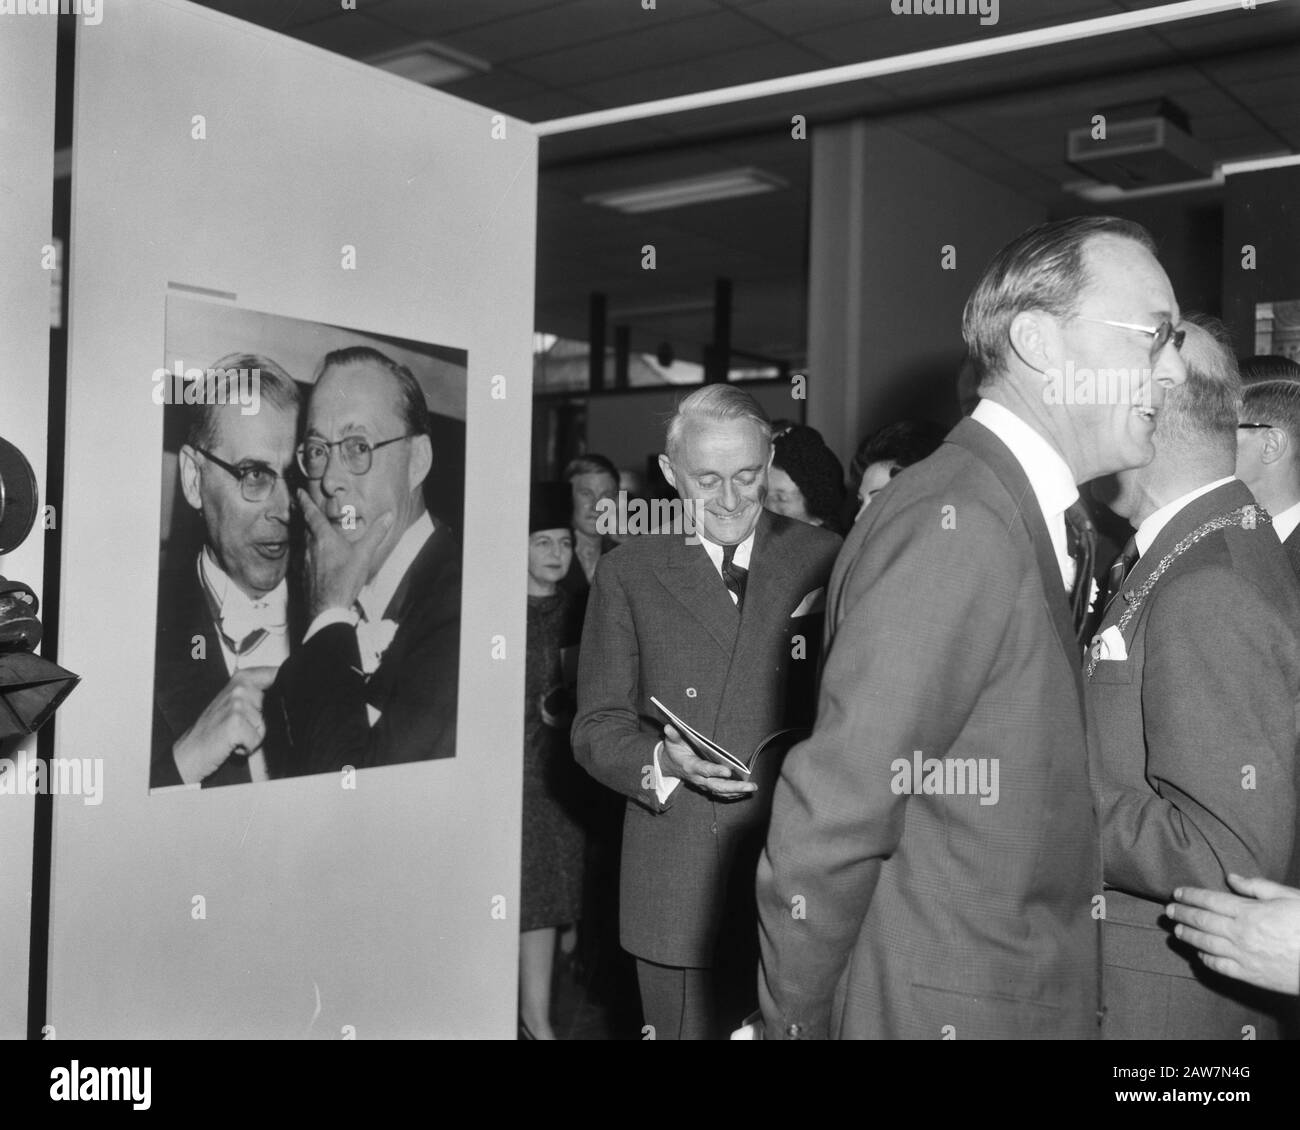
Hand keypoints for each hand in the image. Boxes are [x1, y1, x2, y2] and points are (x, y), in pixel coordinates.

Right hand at [172, 667, 278, 784]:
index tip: (285, 689)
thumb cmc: (214, 729)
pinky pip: (257, 740)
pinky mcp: (235, 722)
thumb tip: (288, 690)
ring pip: (266, 725)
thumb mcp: (236, 703)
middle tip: (240, 726)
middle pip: (275, 706)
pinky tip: (232, 743)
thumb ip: (258, 692)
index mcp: (242, 678)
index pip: (276, 674)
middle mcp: (239, 688)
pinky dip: (247, 747)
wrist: (190, 751)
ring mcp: (237, 704)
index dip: (284, 686)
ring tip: (235, 734)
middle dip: (262, 721)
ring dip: (254, 735)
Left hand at [297, 489, 393, 616]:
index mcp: (324, 538)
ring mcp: (305, 562)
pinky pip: (304, 558)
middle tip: (301, 507)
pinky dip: (308, 552)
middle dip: (303, 516)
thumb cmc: (345, 578)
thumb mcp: (364, 554)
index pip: (312, 515)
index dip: (305, 502)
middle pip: (305, 527)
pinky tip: (315, 558)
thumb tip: (389, 515)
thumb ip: (376, 534)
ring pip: (304, 542)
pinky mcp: (304, 574)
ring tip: (311, 531)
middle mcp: (310, 547)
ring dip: (306, 534)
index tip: (298, 492)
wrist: (328, 607)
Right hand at [659, 723, 756, 800]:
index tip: (728, 771)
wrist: (670, 765)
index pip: (704, 769)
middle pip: (717, 785)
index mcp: (690, 766)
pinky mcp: (707, 787)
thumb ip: (673, 735)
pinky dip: (734, 794)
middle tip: (751, 786)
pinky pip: (721, 793)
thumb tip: (669, 726)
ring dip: (737, 791)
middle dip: (735, 786)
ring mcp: (703, 784)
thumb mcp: (672, 742)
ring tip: (752, 788)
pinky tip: (745, 791)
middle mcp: (698, 778)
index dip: (715, 771)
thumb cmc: (674, 751)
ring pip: (721, 791)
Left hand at [1167, 873, 1299, 995]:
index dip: (1190, 895)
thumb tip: (1231, 877)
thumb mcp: (1288, 896)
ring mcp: (1243, 956)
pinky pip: (1220, 967)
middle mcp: (1241, 934)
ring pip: (1205, 944)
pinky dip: (1205, 960)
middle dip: (1182, 913)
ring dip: (1188, 935)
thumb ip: (1257, 887)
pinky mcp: (1250, 975)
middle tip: (1167, 910)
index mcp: (1249, 912)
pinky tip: (1199, 954)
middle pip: (1202, 921)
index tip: (1176, 893)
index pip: (1209, 900)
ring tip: (1177, 929)